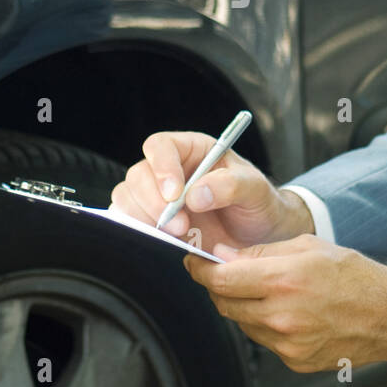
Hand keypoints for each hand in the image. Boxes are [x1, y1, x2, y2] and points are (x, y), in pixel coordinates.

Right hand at [109, 130, 312, 252]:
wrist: (259, 235)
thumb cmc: (258, 203)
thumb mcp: (255, 189)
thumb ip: (230, 186)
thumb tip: (195, 195)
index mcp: (192, 150)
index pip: (161, 146)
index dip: (161, 167)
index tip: (175, 195)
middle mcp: (169, 170)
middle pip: (138, 175)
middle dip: (154, 203)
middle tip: (181, 226)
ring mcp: (156, 196)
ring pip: (127, 198)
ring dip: (145, 218)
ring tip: (179, 234)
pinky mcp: (152, 221)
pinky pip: (128, 221)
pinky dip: (137, 231)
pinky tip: (163, 240)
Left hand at [183, 234, 386, 371]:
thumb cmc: (352, 274)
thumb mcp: (306, 247)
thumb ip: (260, 253)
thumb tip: (222, 255)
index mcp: (283, 281)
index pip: (221, 279)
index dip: (199, 269)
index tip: (193, 261)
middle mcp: (281, 316)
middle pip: (225, 303)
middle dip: (218, 286)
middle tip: (222, 272)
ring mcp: (287, 343)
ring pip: (242, 323)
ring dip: (241, 305)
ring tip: (263, 289)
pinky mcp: (294, 361)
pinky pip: (263, 339)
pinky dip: (263, 323)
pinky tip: (285, 310)